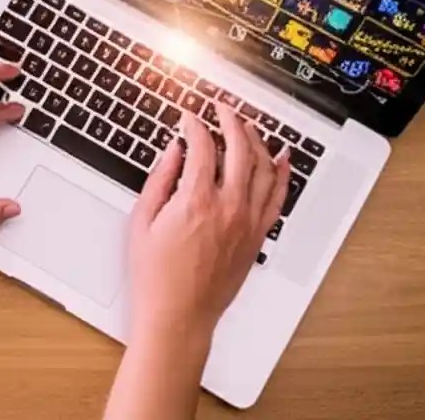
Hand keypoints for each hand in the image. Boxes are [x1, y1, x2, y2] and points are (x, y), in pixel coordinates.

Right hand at [128, 104, 289, 347]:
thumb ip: (159, 179)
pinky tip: (281, 157)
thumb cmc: (156, 277)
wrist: (178, 316)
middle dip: (231, 120)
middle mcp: (227, 207)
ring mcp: (247, 222)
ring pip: (263, 167)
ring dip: (256, 140)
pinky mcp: (256, 236)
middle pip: (239, 148)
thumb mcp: (142, 221)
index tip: (189, 117)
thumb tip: (173, 151)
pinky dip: (282, 173)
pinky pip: (277, 197)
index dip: (195, 124)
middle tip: (222, 109)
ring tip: (247, 125)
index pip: (203, 146)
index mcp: (195, 200)